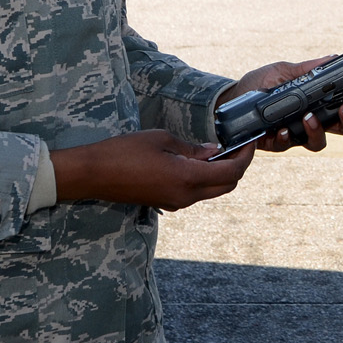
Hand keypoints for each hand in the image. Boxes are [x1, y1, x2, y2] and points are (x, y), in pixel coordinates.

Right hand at [51, 131, 252, 210]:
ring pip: (212, 191)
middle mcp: (186, 196)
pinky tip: (197, 161)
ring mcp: (176, 203)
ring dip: (220, 173)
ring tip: (217, 150)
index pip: (232, 172)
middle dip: (237, 166)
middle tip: (237, 146)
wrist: (93, 174)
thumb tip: (214, 152)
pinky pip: (195, 193)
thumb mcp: (162, 140)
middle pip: (227, 185)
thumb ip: (193, 148)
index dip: (245, 157)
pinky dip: (204, 178)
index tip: (249, 142)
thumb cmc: (124, 151)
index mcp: (188, 179)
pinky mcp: (167, 203)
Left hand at [218, 57, 342, 152]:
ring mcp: (298, 134)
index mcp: (320, 101)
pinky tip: (282, 130)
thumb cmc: (258, 85)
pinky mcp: (278, 143)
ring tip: (307, 119)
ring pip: (320, 142)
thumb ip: (308, 69)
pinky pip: (289, 145)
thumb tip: (333, 59)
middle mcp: (314, 120)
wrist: (228, 102)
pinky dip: (288, 137)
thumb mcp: (283, 71)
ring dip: (318, 131)